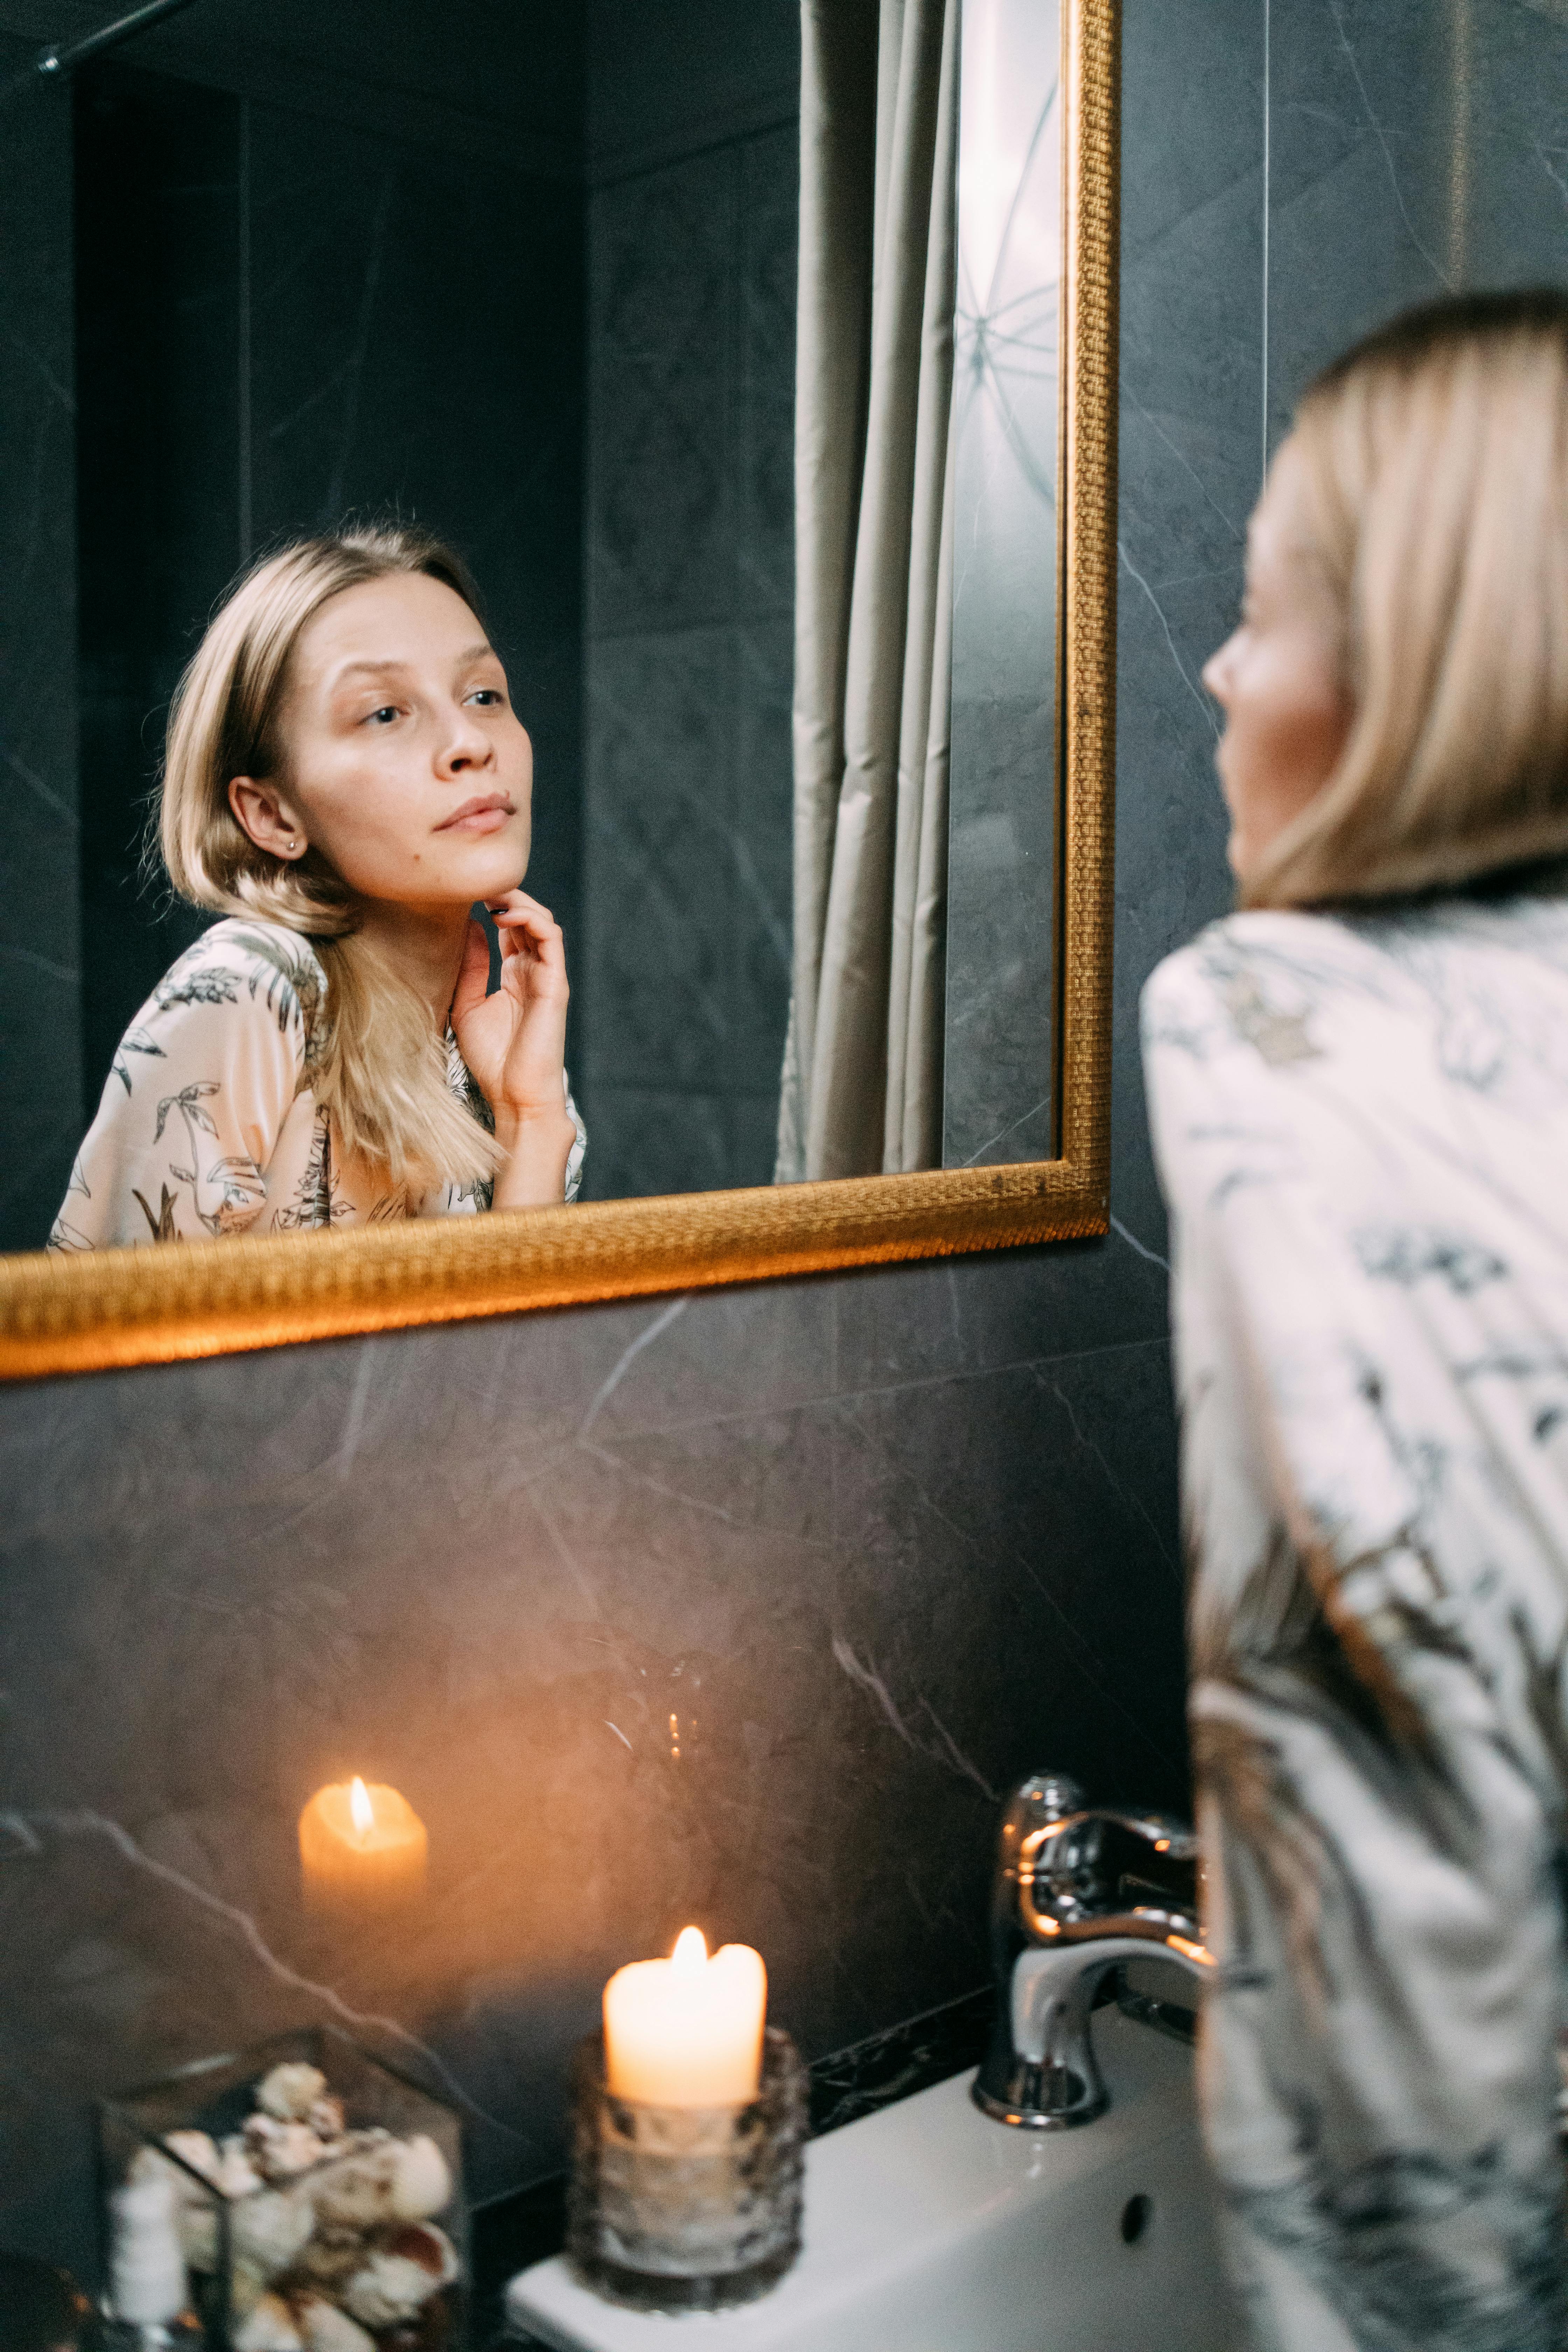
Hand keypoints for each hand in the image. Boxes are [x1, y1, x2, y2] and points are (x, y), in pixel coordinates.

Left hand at [450, 890, 574, 1204]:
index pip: (509, 929)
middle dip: (505, 897)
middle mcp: (534, 972)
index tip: (464, 892)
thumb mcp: (468, 1004)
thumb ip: (471, 966)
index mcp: (514, 976)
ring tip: (492, 893)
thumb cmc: (492, 1058)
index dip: (491, 906)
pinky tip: (504, 915)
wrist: (514, 1094)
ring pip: (542, 922)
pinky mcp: (554, 983)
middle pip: (527, 919)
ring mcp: (546, 976)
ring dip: (519, 902)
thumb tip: (470, 926)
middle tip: (477, 883)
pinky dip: (531, 920)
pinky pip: (551, 940)